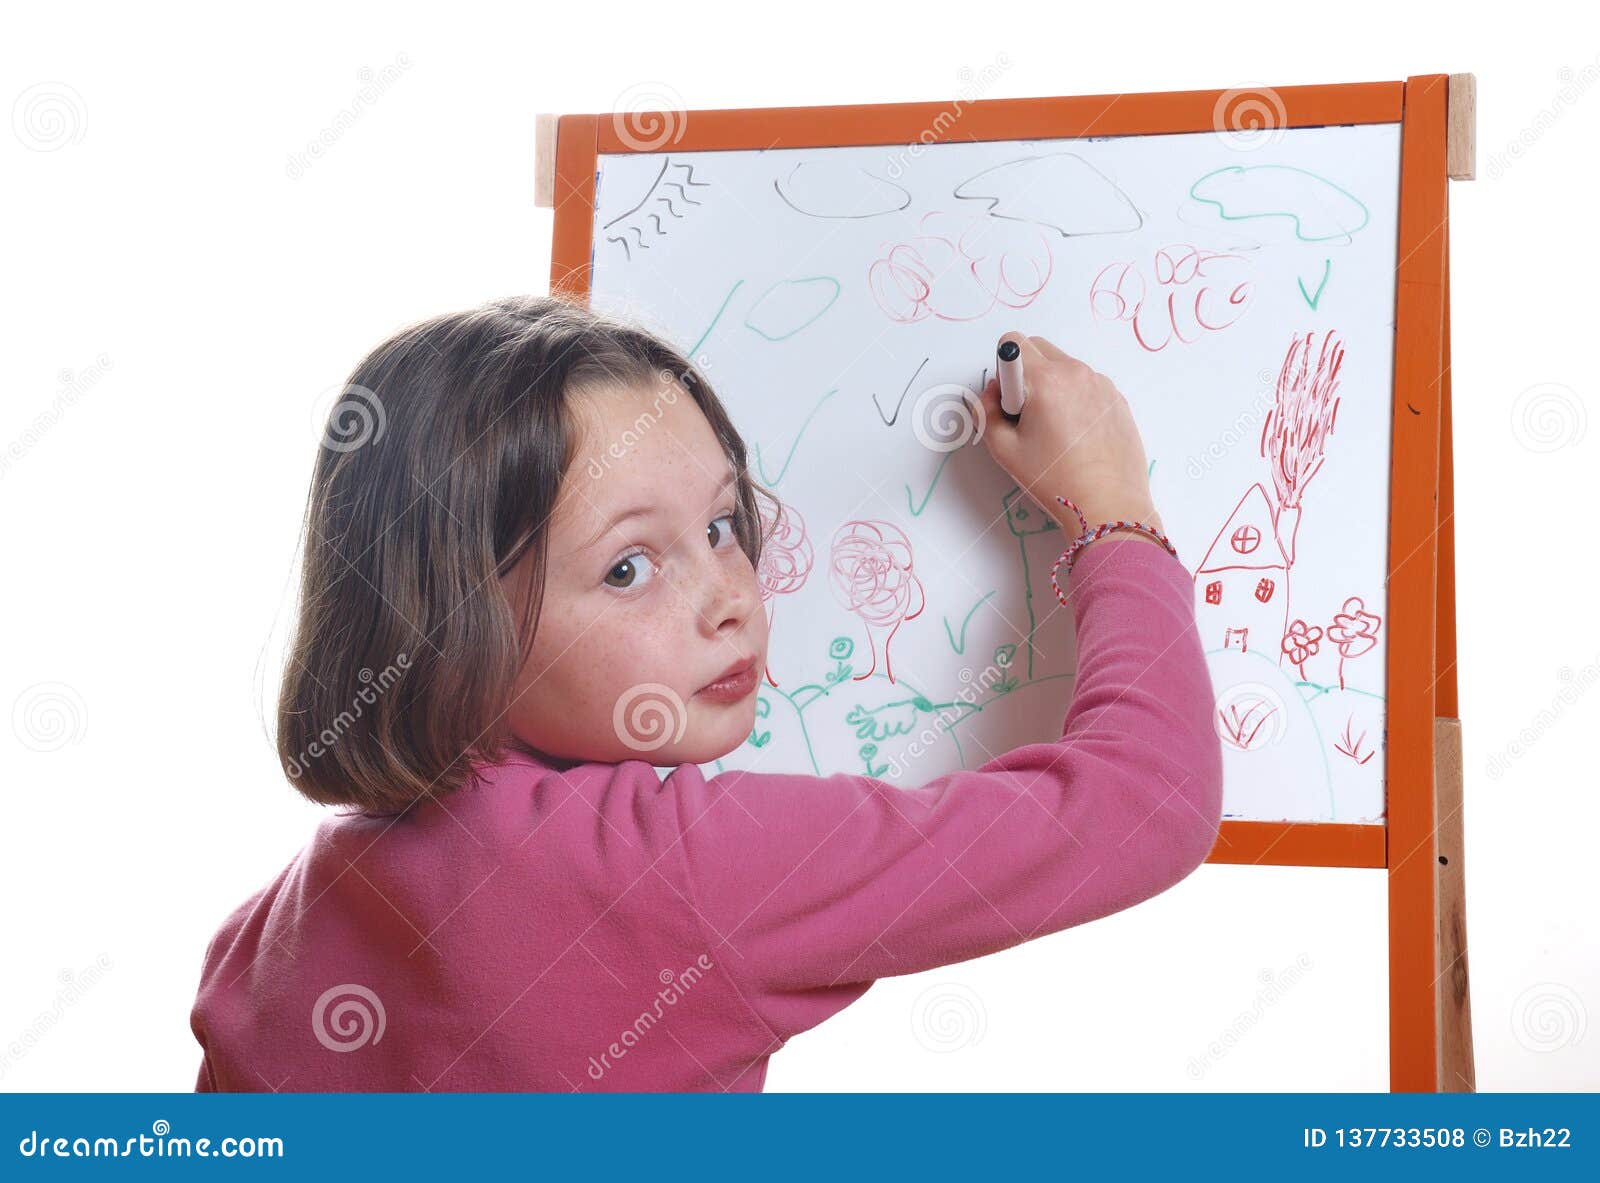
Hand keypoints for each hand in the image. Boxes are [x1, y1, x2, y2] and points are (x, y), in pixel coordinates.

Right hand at [978, 332, 1162, 541]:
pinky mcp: (1116, 399)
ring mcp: (1101, 384)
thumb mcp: (1005, 450)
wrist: (1108, 504)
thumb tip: (990, 394)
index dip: (1002, 371)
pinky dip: (1074, 398)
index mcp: (1047, 380)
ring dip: (1051, 385)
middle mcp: (1076, 373)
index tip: (1010, 401)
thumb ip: (986, 413)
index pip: (1013, 343)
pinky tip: (1076, 435)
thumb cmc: (1055, 480)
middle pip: (1039, 348)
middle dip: (1025, 372)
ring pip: (1064, 366)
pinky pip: (1086, 384)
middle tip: (1026, 414)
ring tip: (1054, 430)